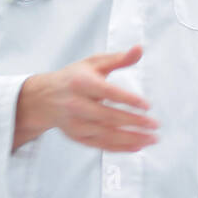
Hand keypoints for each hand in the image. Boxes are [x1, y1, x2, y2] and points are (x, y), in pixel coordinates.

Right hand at [14, 45, 156, 151]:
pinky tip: (138, 146)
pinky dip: (120, 148)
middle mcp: (76, 105)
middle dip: (134, 122)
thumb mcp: (93, 63)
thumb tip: (140, 48)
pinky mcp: (76, 137)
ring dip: (131, 139)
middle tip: (155, 125)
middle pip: (108, 117)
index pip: (108, 93)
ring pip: (106, 135)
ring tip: (152, 139)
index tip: (147, 105)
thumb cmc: (73, 78)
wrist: (43, 98)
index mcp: (81, 83)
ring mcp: (75, 124)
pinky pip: (101, 145)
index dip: (128, 100)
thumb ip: (119, 58)